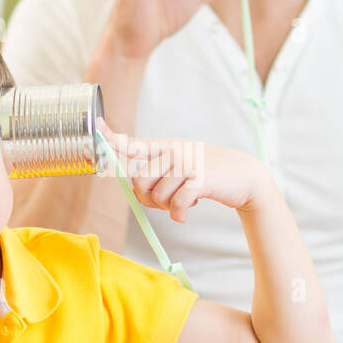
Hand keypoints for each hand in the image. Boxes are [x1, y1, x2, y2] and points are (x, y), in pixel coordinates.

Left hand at [94, 116, 267, 220]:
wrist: (245, 177)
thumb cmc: (209, 174)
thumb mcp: (183, 165)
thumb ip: (160, 173)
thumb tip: (137, 192)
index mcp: (167, 147)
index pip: (134, 143)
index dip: (112, 139)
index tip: (96, 128)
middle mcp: (174, 151)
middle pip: (139, 180)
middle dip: (147, 198)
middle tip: (164, 202)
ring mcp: (187, 163)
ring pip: (157, 196)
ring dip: (166, 208)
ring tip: (181, 204)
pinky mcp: (199, 179)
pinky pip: (175, 204)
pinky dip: (178, 215)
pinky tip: (186, 215)